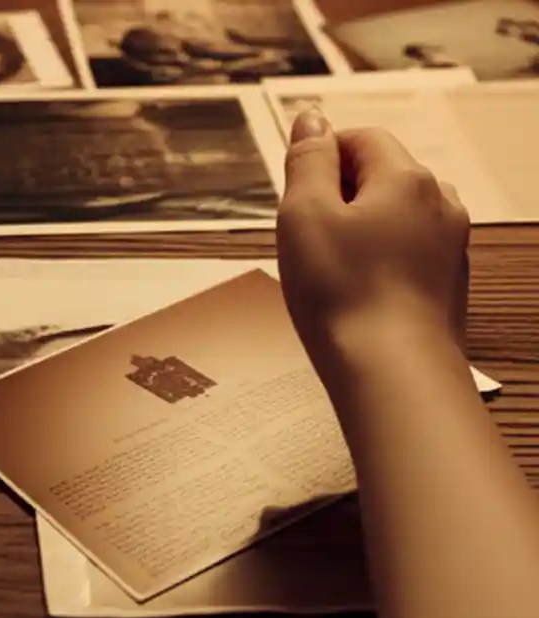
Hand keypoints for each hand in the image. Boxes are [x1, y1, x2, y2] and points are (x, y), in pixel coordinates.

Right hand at [276, 111, 469, 375]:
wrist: (393, 373)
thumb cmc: (343, 296)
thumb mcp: (303, 215)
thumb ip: (308, 161)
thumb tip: (311, 119)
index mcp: (406, 178)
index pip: (360, 138)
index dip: (320, 157)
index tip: (293, 196)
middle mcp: (439, 204)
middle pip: (380, 176)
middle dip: (338, 197)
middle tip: (305, 239)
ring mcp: (449, 245)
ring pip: (394, 217)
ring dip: (358, 231)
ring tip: (329, 271)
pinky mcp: (447, 284)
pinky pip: (406, 254)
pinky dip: (377, 263)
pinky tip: (354, 295)